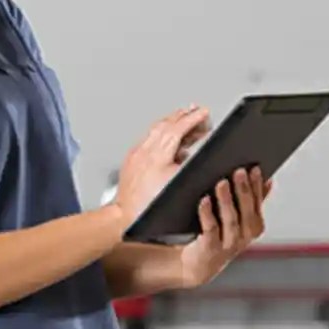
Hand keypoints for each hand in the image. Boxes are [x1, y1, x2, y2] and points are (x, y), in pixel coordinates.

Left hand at [114, 105, 210, 222]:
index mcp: (157, 156)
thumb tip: (195, 153)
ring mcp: (136, 154)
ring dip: (173, 122)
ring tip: (185, 121)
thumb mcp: (178, 185)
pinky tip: (168, 139)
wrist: (124, 217)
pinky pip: (149, 137)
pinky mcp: (132, 159)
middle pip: (166, 124)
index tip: (204, 113)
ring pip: (156, 129)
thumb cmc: (149, 208)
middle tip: (197, 111)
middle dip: (184, 116)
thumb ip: (189, 164)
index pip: (178, 129)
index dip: (194, 119)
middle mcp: (145, 151)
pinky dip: (162, 132)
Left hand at [179, 166, 271, 287]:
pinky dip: (208, 214)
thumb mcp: (239, 216)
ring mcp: (228, 245)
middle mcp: (244, 236)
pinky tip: (204, 200)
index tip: (254, 167)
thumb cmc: (219, 234)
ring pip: (231, 220)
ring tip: (221, 183)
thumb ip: (253, 200)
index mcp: (254, 225)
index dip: (257, 185)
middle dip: (244, 190)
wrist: (199, 263)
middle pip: (247, 211)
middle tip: (239, 171)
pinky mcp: (210, 249)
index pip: (258, 202)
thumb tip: (268, 179)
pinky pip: (211, 230)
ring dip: (227, 201)